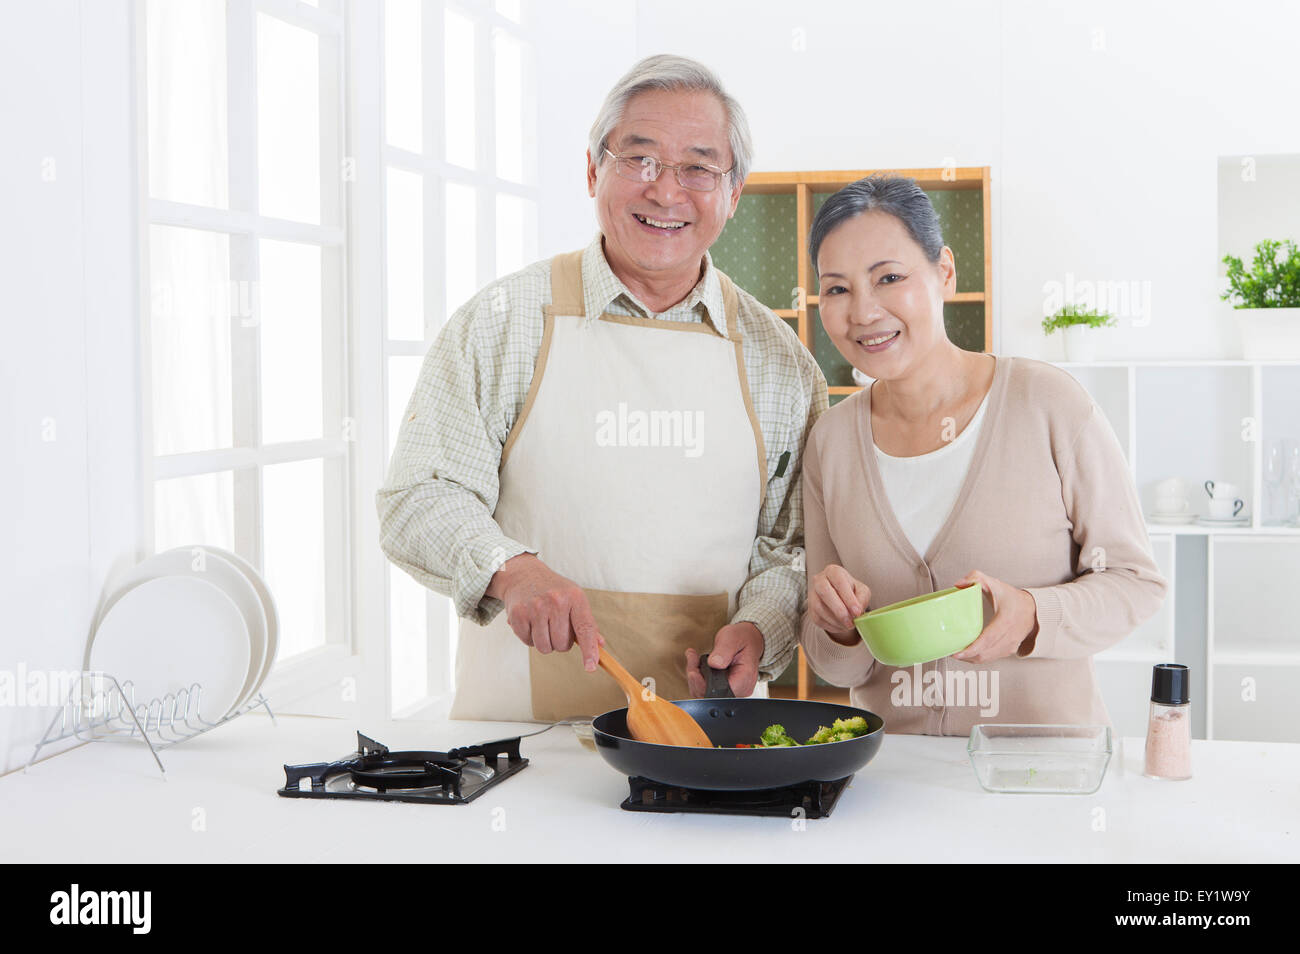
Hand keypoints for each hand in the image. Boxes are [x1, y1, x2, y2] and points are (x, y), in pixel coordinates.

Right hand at [486, 554, 604, 669]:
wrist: (523, 575)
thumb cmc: (553, 590)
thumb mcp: (574, 599)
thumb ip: (586, 623)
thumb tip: (599, 645)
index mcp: (574, 597)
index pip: (585, 629)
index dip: (589, 650)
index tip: (590, 666)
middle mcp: (556, 601)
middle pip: (562, 644)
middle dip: (560, 642)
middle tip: (555, 626)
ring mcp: (535, 607)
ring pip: (545, 647)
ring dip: (545, 642)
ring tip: (542, 624)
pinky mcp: (518, 614)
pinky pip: (528, 643)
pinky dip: (530, 637)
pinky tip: (530, 622)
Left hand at [685, 622, 763, 697]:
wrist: (748, 639)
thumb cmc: (742, 638)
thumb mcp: (732, 638)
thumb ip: (724, 650)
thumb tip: (714, 663)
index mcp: (745, 679)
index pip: (719, 692)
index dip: (703, 684)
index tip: (693, 671)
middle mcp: (740, 689)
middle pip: (709, 695)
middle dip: (695, 680)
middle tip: (692, 659)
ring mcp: (732, 690)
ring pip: (704, 694)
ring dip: (694, 678)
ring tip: (693, 659)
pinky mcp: (724, 689)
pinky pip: (705, 690)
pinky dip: (697, 678)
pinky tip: (695, 664)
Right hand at [807, 564, 870, 645]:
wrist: (840, 598)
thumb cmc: (851, 591)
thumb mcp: (862, 591)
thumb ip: (862, 598)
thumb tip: (857, 611)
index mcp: (833, 571)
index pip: (839, 582)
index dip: (848, 598)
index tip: (857, 612)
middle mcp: (819, 580)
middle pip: (824, 592)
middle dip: (839, 609)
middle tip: (850, 622)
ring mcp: (812, 595)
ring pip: (819, 608)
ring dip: (836, 620)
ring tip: (848, 625)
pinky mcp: (810, 609)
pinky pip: (818, 619)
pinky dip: (832, 626)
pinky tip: (841, 626)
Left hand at [951, 569, 1038, 663]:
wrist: (1033, 609)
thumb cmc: (1013, 598)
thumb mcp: (996, 584)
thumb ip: (976, 578)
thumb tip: (959, 583)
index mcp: (1005, 621)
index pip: (987, 640)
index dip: (971, 649)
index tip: (957, 652)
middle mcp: (1009, 637)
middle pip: (984, 653)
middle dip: (965, 656)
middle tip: (950, 652)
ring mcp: (1010, 646)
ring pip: (987, 659)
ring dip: (970, 659)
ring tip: (956, 654)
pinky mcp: (1008, 651)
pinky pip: (991, 658)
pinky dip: (978, 658)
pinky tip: (968, 654)